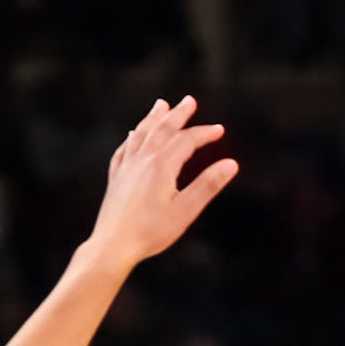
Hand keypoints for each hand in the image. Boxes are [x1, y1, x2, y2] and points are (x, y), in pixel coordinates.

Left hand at [86, 98, 237, 271]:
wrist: (113, 245)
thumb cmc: (151, 231)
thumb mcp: (186, 210)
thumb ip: (208, 185)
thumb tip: (231, 164)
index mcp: (162, 164)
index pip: (187, 140)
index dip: (205, 133)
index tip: (219, 130)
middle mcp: (142, 159)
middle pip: (163, 128)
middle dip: (178, 114)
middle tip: (189, 101)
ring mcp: (126, 166)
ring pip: (141, 133)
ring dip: (153, 118)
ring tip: (161, 105)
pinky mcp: (116, 177)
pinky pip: (124, 149)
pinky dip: (132, 137)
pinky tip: (132, 135)